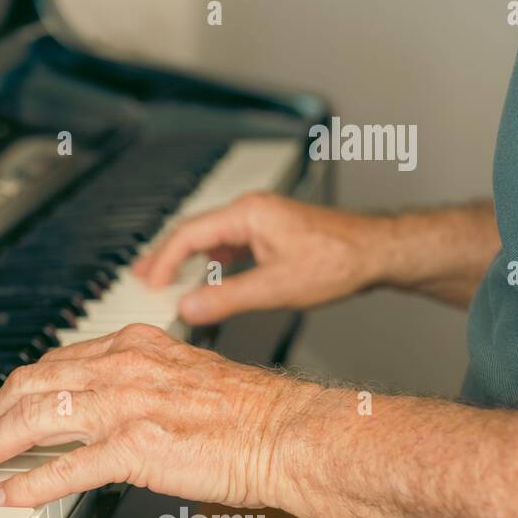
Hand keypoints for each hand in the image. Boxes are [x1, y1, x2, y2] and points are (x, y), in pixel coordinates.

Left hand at [0, 323, 316, 508]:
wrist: (290, 432)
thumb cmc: (247, 414)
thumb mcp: (177, 378)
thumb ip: (133, 386)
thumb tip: (93, 415)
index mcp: (131, 346)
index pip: (50, 364)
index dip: (11, 393)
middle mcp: (122, 367)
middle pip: (29, 386)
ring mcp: (127, 405)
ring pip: (35, 421)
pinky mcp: (137, 446)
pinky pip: (65, 468)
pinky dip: (27, 485)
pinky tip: (6, 497)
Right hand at [132, 192, 389, 324]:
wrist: (379, 252)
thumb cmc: (339, 261)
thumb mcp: (277, 288)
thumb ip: (227, 299)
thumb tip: (188, 307)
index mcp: (247, 214)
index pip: (188, 234)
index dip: (162, 261)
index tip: (148, 285)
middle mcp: (250, 210)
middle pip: (192, 230)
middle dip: (164, 255)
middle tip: (138, 276)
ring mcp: (259, 219)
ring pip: (208, 236)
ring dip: (184, 258)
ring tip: (162, 277)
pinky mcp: (268, 232)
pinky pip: (226, 243)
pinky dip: (207, 260)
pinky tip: (203, 276)